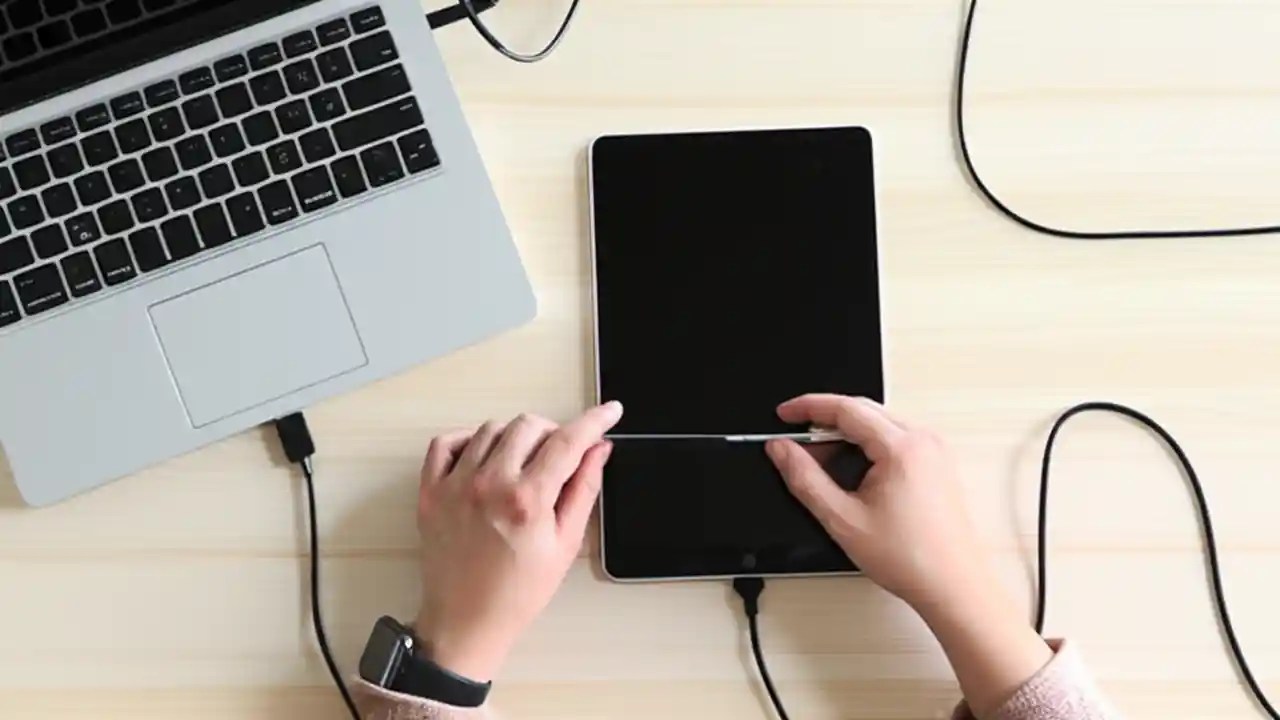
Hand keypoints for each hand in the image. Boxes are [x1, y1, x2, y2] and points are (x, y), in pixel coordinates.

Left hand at [414, 402, 622, 680]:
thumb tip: (598, 450)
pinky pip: (446, 443)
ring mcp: (455, 486)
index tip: (608, 412)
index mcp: (527, 500)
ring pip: (490, 429)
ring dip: (514, 437)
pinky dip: (468, 440)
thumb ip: (583, 489)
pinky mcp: (430, 492)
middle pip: (528, 425)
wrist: (466, 621)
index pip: (568, 441)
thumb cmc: (518, 592)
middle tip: (560, 454)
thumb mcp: (565, 544)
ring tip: (523, 464)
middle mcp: (489, 485)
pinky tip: (483, 458)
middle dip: (552, 432)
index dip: (594, 420)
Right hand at [765, 394, 983, 610]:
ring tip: (821, 461)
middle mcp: (923, 441)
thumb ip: (805, 478)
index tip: (785, 414)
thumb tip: (782, 450)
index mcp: (902, 448)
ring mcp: (934, 451)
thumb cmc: (911, 558)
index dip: (808, 407)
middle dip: (824, 420)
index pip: (845, 409)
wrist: (953, 585)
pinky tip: (852, 470)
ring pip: (879, 423)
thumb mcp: (843, 519)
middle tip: (796, 439)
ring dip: (847, 433)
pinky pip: (896, 437)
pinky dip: (868, 444)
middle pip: (863, 410)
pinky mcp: (937, 463)